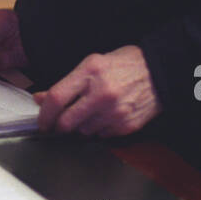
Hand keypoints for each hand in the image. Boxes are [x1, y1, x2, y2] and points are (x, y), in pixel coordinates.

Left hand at [34, 45, 160, 136]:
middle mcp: (102, 93)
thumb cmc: (125, 65)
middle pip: (66, 122)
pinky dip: (97, 129)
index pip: (56, 98)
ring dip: (80, 126)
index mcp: (91, 72)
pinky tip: (105, 115)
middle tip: (58, 122)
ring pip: (82, 131)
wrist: (159, 72)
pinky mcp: (125, 125)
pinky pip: (100, 135)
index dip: (44, 114)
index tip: (42, 120)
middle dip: (58, 126)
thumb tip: (41, 98)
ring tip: (90, 111)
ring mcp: (115, 112)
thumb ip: (66, 83)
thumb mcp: (92, 63)